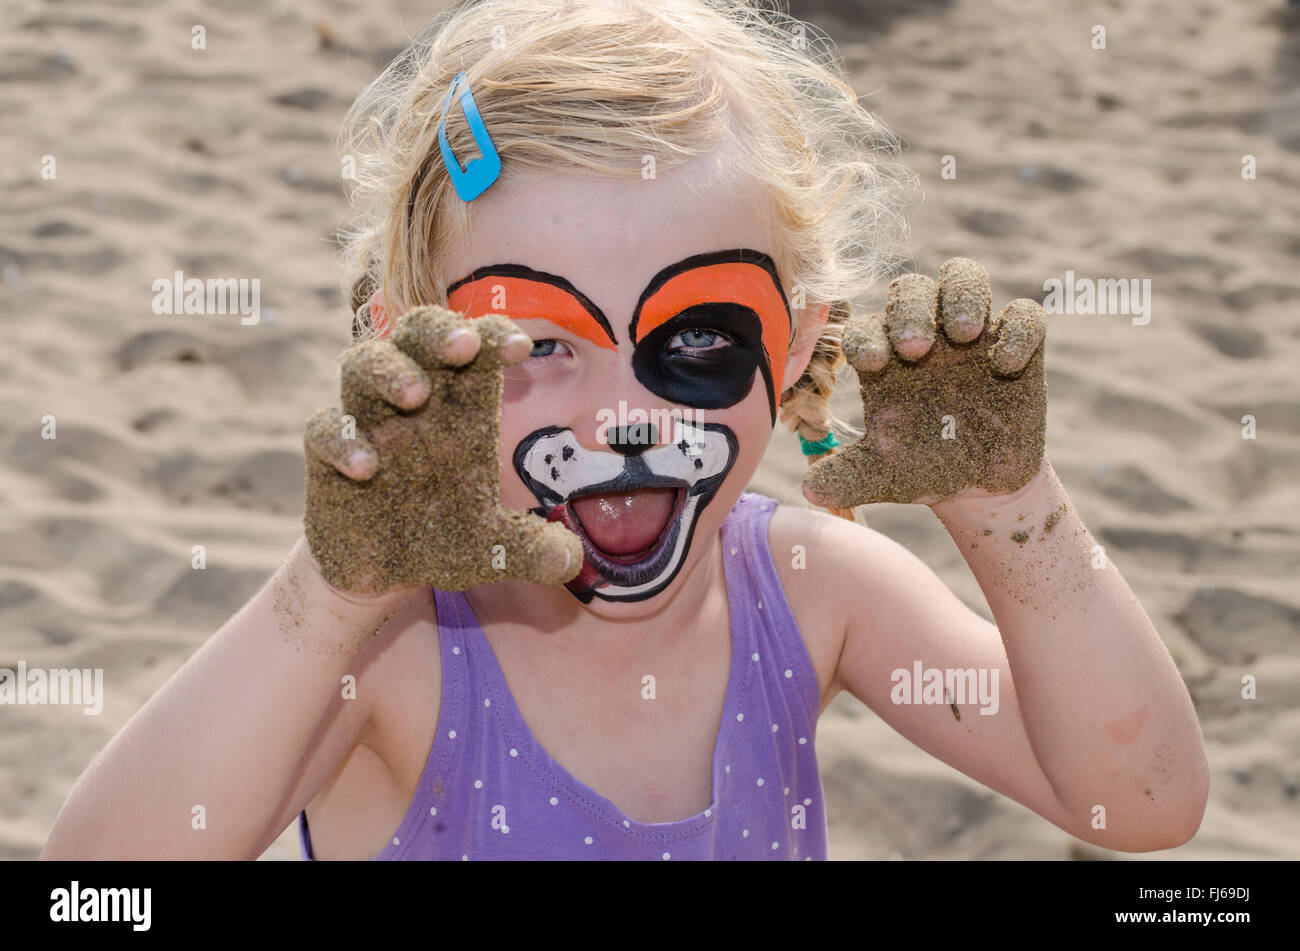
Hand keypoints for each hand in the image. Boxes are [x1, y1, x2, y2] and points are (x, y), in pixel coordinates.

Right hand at [303, 305, 583, 594]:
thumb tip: (571, 560)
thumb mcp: (492, 549)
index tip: (519, 347)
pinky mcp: (327, 454)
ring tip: (414, 395)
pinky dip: (343, 440)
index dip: (493, 335)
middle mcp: (413, 402)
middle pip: (416, 335)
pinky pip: (325, 428)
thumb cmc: (441, 536)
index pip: (476, 349)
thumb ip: (531, 550)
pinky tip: (367, 468)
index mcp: (459, 407)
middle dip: (438, 331)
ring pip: (363, 362)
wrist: (381, 574)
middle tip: (464, 346)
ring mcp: (367, 421)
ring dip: (388, 370)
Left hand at [801, 258, 1046, 508]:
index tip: (873, 363)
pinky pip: (1025, 315)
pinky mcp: (1018, 344)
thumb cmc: (922, 468)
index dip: (866, 337)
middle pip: (911, 289)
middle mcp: (924, 333)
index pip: (866, 327)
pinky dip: (1018, 330)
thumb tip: (808, 492)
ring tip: (962, 334)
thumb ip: (846, 478)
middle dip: (910, 309)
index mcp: (883, 356)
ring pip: (965, 277)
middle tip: (915, 347)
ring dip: (962, 294)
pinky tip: (1007, 367)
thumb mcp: (882, 476)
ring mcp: (971, 334)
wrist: (979, 486)